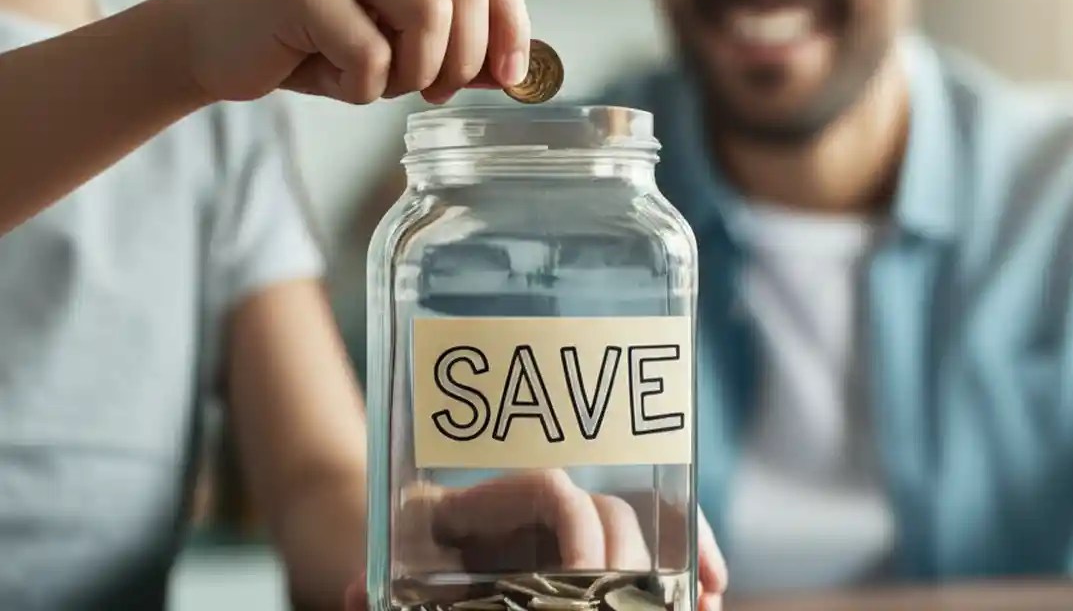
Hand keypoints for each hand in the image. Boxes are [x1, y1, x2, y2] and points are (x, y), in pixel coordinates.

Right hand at [178, 0, 528, 104]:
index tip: (511, 75)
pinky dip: (359, 88)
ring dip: (412, 74)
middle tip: (435, 91)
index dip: (512, 25)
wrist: (213, 43)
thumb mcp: (396, 44)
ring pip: (428, 17)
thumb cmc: (311, 43)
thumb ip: (455, 48)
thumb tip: (512, 72)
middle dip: (464, 59)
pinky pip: (370, 55)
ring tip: (375, 80)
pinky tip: (327, 74)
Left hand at [344, 470, 727, 610]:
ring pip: (643, 520)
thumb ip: (375, 582)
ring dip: (681, 554)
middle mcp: (539, 505)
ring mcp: (572, 523)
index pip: (548, 488)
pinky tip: (706, 593)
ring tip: (706, 598)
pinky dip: (681, 561)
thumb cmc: (396, 556)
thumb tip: (352, 594)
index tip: (586, 575)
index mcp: (490, 501)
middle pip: (607, 506)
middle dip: (641, 555)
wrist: (405, 542)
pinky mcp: (594, 546)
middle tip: (667, 600)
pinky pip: (650, 540)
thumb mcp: (387, 568)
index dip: (577, 527)